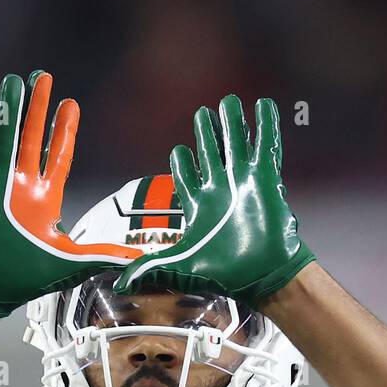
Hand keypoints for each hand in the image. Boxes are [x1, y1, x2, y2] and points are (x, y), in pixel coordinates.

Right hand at [0, 70, 140, 319]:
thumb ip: (103, 255)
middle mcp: (21, 186)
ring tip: (14, 80)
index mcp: (44, 199)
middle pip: (31, 139)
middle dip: (37, 108)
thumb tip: (139, 260)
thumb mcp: (70, 262)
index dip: (64, 131)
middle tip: (43, 76)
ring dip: (9, 111)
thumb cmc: (23, 277)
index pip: (58, 156)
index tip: (71, 103)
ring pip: (3, 139)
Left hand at [113, 94, 314, 305]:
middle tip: (202, 113)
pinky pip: (266, 146)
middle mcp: (221, 190)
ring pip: (235, 145)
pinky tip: (264, 105)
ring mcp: (243, 182)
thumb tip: (119, 285)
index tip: (179, 150)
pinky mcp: (266, 178)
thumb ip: (149, 269)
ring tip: (229, 102)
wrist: (262, 275)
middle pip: (210, 153)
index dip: (182, 162)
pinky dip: (265, 125)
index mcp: (200, 205)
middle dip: (206, 133)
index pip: (187, 176)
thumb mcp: (179, 267)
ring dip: (232, 124)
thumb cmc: (225, 274)